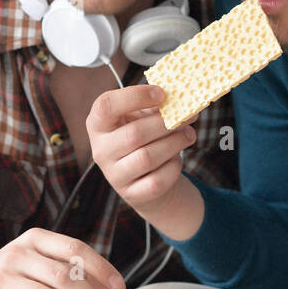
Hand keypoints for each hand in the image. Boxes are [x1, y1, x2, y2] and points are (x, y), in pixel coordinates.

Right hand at [87, 84, 196, 218]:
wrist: (145, 178)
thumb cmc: (145, 139)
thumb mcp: (143, 118)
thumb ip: (156, 106)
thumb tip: (184, 101)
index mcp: (98, 125)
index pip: (106, 106)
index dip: (135, 96)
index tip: (162, 94)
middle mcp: (101, 150)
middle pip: (134, 134)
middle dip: (165, 124)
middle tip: (188, 116)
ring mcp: (114, 175)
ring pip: (147, 157)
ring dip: (174, 143)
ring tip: (189, 135)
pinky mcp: (131, 194)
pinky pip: (157, 180)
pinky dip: (173, 167)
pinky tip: (177, 159)